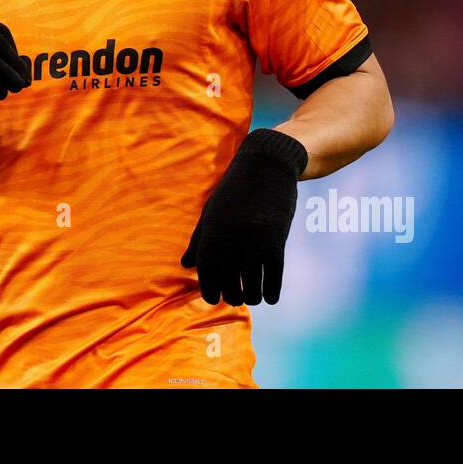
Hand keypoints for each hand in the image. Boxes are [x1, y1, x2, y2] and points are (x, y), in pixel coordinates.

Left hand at [180, 129, 307, 305]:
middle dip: (231, 295)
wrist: (267, 165)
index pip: (206, 271)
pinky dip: (271, 291)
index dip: (208, 290)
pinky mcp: (277, 241)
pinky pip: (274, 276)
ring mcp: (255, 241)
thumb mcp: (211, 210)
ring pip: (252, 284)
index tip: (213, 298)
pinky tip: (270, 298)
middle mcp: (232, 238)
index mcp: (213, 230)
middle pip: (229, 282)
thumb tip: (185, 265)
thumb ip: (198, 240)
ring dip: (251, 297)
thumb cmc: (235, 188)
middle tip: (234, 298)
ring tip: (251, 298)